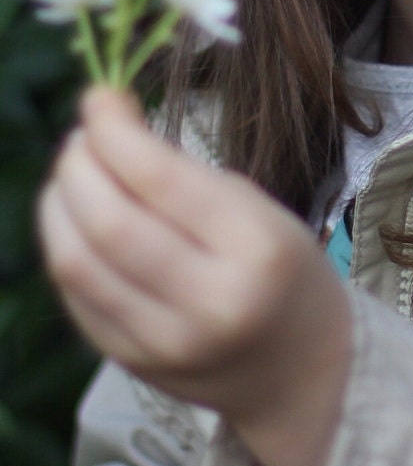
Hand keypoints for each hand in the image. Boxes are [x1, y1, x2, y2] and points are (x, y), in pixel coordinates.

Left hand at [38, 86, 352, 465]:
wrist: (302, 368)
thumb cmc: (285, 270)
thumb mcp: (260, 209)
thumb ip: (184, 177)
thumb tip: (107, 126)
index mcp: (255, 247)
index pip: (162, 180)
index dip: (115, 132)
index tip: (98, 97)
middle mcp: (209, 302)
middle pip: (110, 225)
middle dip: (79, 166)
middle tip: (80, 136)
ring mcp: (166, 342)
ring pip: (79, 265)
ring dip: (58, 206)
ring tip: (70, 175)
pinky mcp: (132, 365)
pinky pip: (77, 299)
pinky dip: (65, 248)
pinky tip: (73, 222)